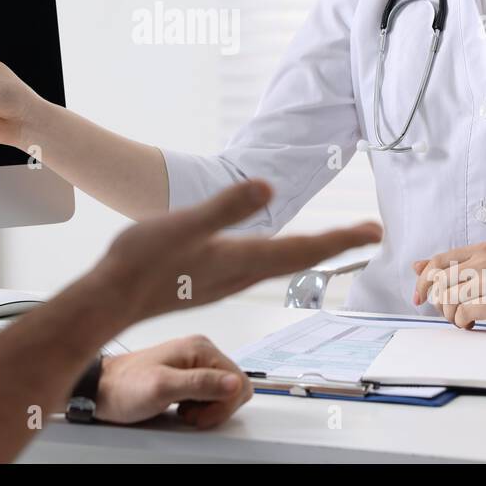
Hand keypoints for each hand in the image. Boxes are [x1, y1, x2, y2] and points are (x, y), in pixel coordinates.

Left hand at [94, 336, 252, 427]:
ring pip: (223, 393)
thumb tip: (233, 383)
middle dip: (217, 408)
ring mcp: (194, 363)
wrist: (101, 390)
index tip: (201, 415)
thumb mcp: (162, 387)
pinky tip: (182, 408)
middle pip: (234, 387)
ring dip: (208, 409)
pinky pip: (210, 395)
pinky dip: (200, 407)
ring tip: (183, 410)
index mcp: (200, 349)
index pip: (239, 381)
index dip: (224, 405)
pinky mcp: (188, 375)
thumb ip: (200, 384)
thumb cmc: (124, 387)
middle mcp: (200, 352)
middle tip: (190, 414)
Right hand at [98, 178, 382, 321]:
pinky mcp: (209, 282)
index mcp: (242, 257)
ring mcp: (225, 281)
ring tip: (329, 241)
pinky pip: (258, 268)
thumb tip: (266, 187)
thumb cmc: (142, 262)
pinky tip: (269, 252)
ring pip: (279, 265)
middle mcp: (241, 274)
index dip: (342, 238)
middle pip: (300, 258)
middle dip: (334, 244)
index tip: (374, 230)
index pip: (304, 248)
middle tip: (366, 232)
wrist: (111, 298)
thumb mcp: (184, 225)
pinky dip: (279, 257)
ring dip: (309, 251)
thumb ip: (225, 207)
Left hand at [411, 241, 485, 331]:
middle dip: (439, 304)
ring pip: (449, 300)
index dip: (422, 282)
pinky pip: (462, 314)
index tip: (418, 298)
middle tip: (451, 312)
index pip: (437, 262)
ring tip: (464, 318)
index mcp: (481, 250)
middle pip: (439, 283)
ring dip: (451, 316)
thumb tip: (417, 266)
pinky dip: (463, 323)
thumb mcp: (483, 272)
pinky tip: (474, 323)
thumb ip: (451, 268)